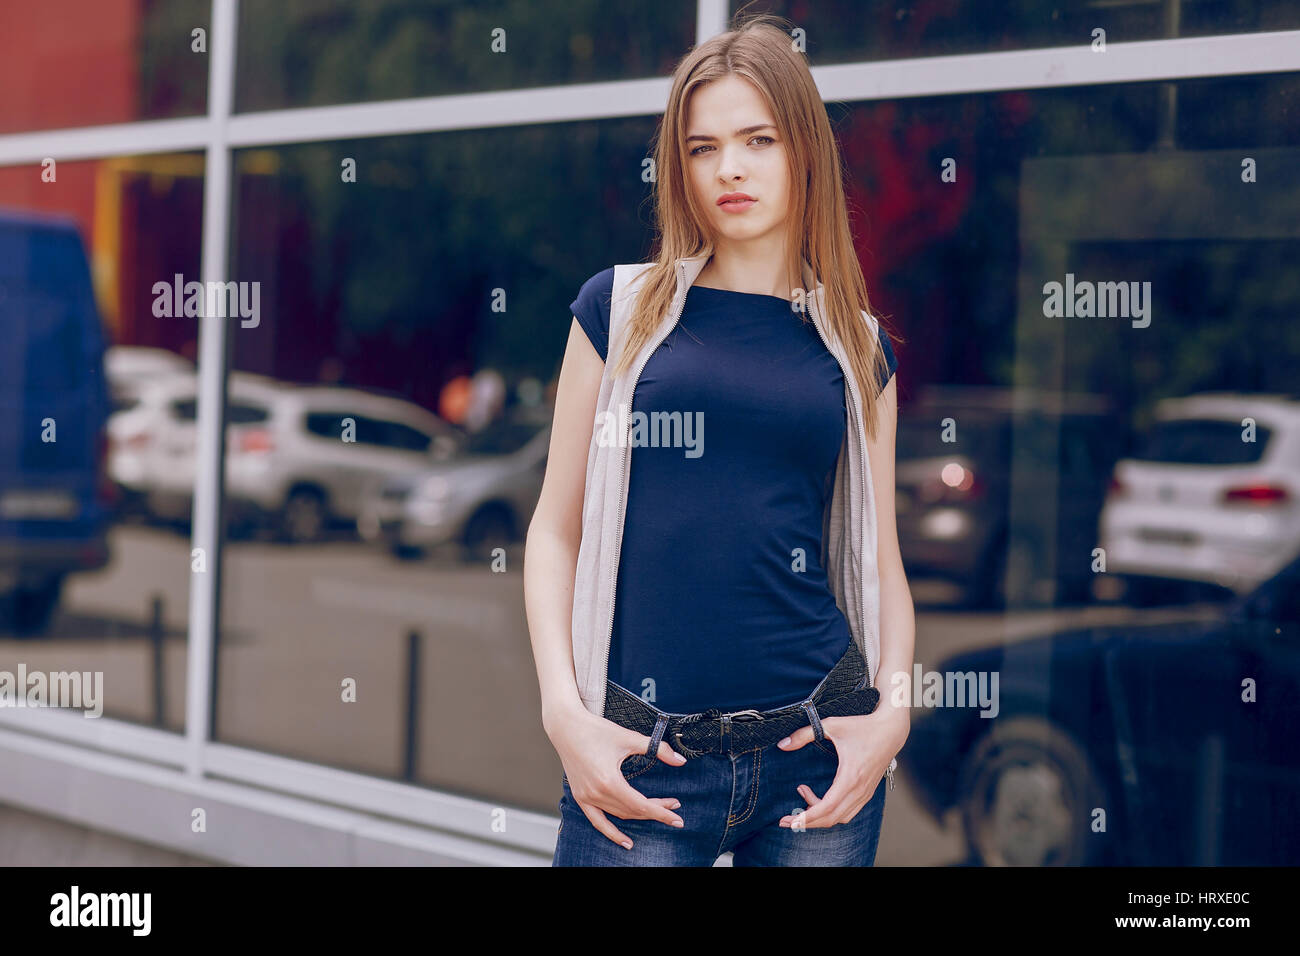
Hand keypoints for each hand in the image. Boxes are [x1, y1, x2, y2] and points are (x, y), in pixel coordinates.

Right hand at [546, 705, 688, 848]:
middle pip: (632, 811)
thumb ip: (657, 749)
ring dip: (639, 816)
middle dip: (655, 811)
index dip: (662, 812)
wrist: (566, 727)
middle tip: (673, 807)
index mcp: (609, 781)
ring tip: (658, 813)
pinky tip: (626, 841)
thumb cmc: (595, 730)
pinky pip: (598, 820)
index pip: (641, 805)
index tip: (677, 818)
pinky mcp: (580, 797)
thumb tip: (680, 761)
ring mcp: (586, 797)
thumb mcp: (629, 738)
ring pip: (619, 815)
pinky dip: (612, 832)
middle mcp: (596, 793)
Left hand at [774, 708, 907, 828]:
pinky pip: (848, 812)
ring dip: (819, 816)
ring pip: (840, 818)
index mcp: (851, 777)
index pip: (826, 807)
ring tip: (803, 795)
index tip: (788, 821)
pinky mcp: (867, 793)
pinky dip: (831, 813)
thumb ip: (804, 734)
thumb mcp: (831, 725)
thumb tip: (782, 745)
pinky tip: (820, 800)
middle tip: (785, 819)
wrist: (891, 730)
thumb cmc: (862, 727)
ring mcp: (865, 794)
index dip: (806, 818)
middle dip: (806, 822)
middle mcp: (859, 790)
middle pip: (831, 819)